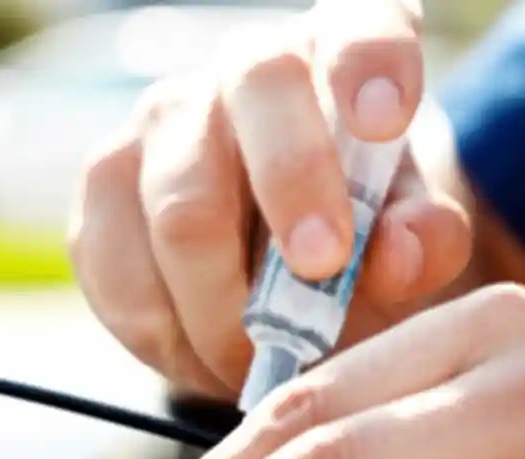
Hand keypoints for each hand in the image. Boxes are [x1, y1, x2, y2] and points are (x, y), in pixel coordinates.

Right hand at [68, 0, 471, 401]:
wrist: (272, 273)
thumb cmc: (354, 240)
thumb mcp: (406, 241)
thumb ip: (420, 241)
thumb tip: (397, 255)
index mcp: (341, 52)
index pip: (357, 23)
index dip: (367, 62)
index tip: (384, 121)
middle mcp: (247, 67)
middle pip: (257, 93)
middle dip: (292, 191)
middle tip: (321, 277)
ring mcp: (164, 117)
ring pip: (179, 206)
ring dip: (224, 307)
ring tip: (255, 359)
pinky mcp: (104, 182)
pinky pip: (117, 263)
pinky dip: (163, 332)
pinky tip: (199, 355)